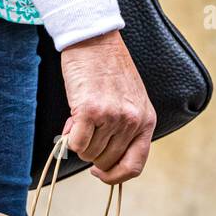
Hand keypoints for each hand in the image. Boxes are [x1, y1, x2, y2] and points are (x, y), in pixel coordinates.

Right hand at [59, 31, 156, 183]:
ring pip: (89, 153)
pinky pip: (76, 143)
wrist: (94, 39)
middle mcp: (132, 121)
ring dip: (79, 142)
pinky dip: (69, 138)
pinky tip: (71, 121)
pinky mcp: (91, 111)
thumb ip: (121, 130)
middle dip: (92, 153)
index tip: (100, 171)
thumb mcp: (129, 101)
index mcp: (146, 121)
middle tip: (85, 133)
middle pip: (107, 161)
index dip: (115, 176)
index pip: (134, 166)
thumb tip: (97, 158)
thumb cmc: (108, 69)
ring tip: (80, 119)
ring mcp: (113, 117)